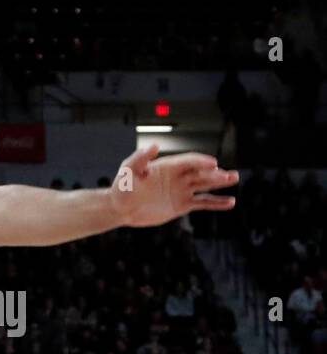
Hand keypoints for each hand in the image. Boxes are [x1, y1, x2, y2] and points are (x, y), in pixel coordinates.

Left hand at [108, 145, 238, 226]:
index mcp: (166, 166)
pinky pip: (203, 203)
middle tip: (230, 175)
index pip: (188, 161)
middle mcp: (176, 177)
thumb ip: (140, 158)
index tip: (213, 164)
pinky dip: (216, 203)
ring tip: (234, 179)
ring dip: (219, 183)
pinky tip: (229, 202)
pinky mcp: (181, 205)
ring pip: (204, 185)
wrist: (120, 208)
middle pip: (200, 172)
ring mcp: (180, 190)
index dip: (200, 161)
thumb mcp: (129, 170)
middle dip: (215, 173)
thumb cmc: (122, 187)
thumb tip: (154, 145)